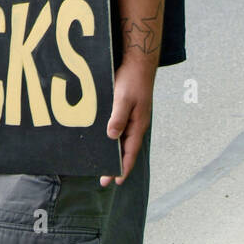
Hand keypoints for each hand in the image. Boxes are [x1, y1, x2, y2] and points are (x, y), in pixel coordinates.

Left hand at [99, 57, 155, 186]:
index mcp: (138, 124)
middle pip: (126, 149)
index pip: (130, 152)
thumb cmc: (132, 79)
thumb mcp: (123, 99)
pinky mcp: (128, 110)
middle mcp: (136, 124)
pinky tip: (105, 141)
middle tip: (104, 180)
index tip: (115, 181)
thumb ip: (118, 117)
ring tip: (104, 164)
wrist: (139, 62)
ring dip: (114, 153)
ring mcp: (133, 117)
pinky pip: (120, 129)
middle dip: (116, 165)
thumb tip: (112, 137)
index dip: (123, 167)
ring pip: (123, 140)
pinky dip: (113, 139)